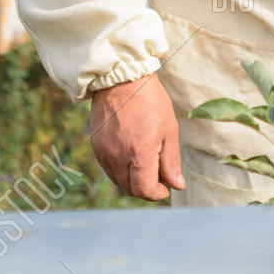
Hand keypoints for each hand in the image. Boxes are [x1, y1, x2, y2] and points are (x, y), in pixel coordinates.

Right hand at [90, 72, 184, 200]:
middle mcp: (118, 157)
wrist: (122, 80)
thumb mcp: (169, 130)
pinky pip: (108, 169)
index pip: (144, 190)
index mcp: (139, 154)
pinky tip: (132, 156)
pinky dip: (121, 170)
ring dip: (133, 181)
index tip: (167, 187)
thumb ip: (171, 161)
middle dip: (146, 188)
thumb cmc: (150, 102)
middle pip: (130, 189)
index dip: (157, 194)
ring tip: (147, 164)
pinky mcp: (96, 147)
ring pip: (118, 181)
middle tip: (159, 176)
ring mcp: (104, 153)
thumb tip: (177, 185)